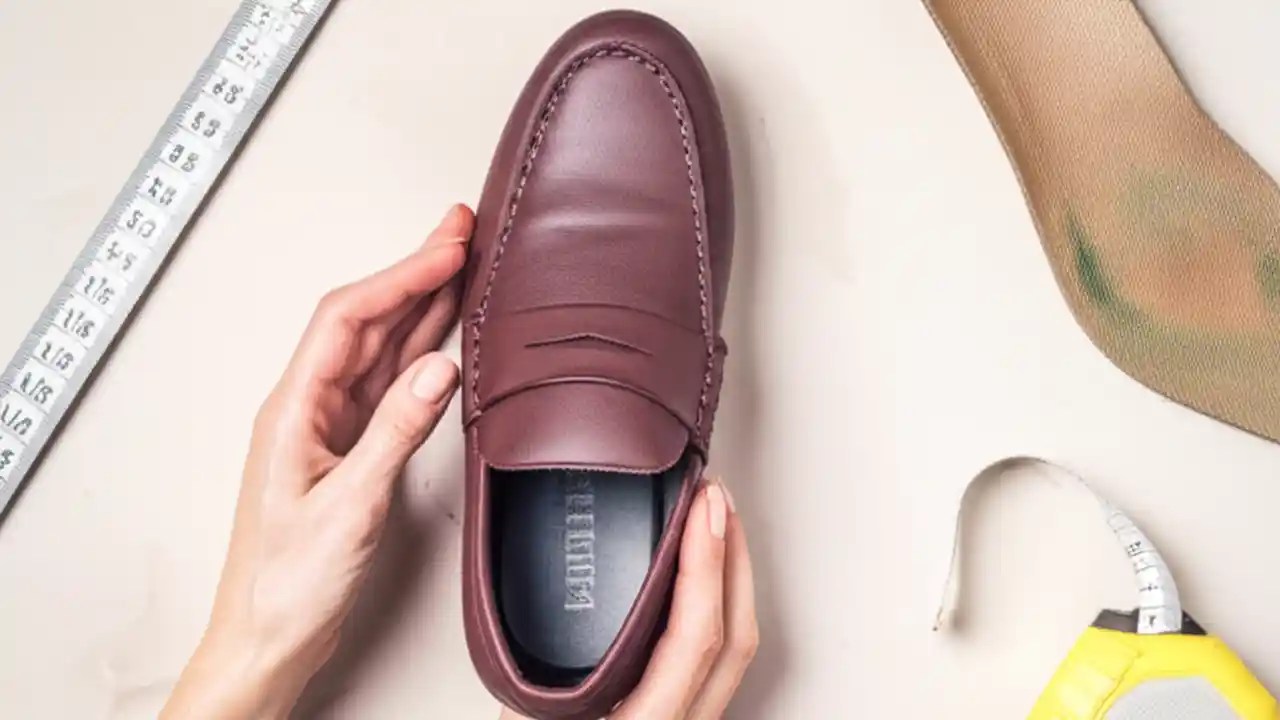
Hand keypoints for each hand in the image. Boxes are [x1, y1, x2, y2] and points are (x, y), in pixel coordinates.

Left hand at [163, 205, 473, 718]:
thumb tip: (437, 370)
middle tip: (457, 232)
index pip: (348, 319)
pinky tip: (441, 336)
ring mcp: (328, 427)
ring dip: (419, 305)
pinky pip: (388, 385)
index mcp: (293, 409)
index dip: (400, 277)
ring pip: (380, 348)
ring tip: (459, 267)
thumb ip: (395, 433)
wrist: (267, 638)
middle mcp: (308, 407)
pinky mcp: (347, 450)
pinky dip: (419, 353)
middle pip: (365, 320)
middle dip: (413, 271)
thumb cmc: (286, 585)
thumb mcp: (349, 507)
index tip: (445, 250)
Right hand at [502, 478, 759, 719]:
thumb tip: (523, 625)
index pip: (696, 642)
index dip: (706, 567)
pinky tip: (695, 585)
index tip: (703, 510)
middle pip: (735, 641)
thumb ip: (533, 693)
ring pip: (733, 656)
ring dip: (730, 582)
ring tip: (713, 527)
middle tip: (717, 499)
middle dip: (733, 560)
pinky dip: (716, 611)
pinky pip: (715, 666)